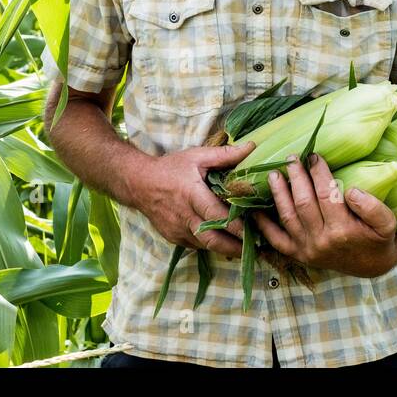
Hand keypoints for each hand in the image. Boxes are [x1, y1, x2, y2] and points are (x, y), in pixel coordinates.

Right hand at [127, 141, 255, 256]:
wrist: (139, 183)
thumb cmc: (170, 168)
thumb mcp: (197, 156)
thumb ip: (225, 155)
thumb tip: (252, 148)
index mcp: (191, 194)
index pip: (216, 215)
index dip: (236, 226)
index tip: (257, 230)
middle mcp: (183, 216)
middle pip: (212, 240)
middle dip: (235, 247)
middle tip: (258, 247)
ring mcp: (177, 230)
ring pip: (205, 246)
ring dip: (226, 248)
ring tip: (248, 247)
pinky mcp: (174, 238)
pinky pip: (196, 245)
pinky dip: (211, 244)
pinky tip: (226, 242)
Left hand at [251, 153, 396, 277]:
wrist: (373, 268)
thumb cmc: (379, 239)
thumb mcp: (387, 224)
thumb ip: (373, 207)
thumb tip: (351, 190)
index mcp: (343, 231)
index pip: (326, 194)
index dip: (319, 172)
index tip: (315, 155)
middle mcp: (321, 241)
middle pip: (303, 203)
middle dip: (297, 177)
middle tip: (292, 158)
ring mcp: (307, 249)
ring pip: (287, 217)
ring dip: (279, 194)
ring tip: (274, 174)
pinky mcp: (299, 255)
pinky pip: (276, 240)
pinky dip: (264, 226)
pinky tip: (255, 210)